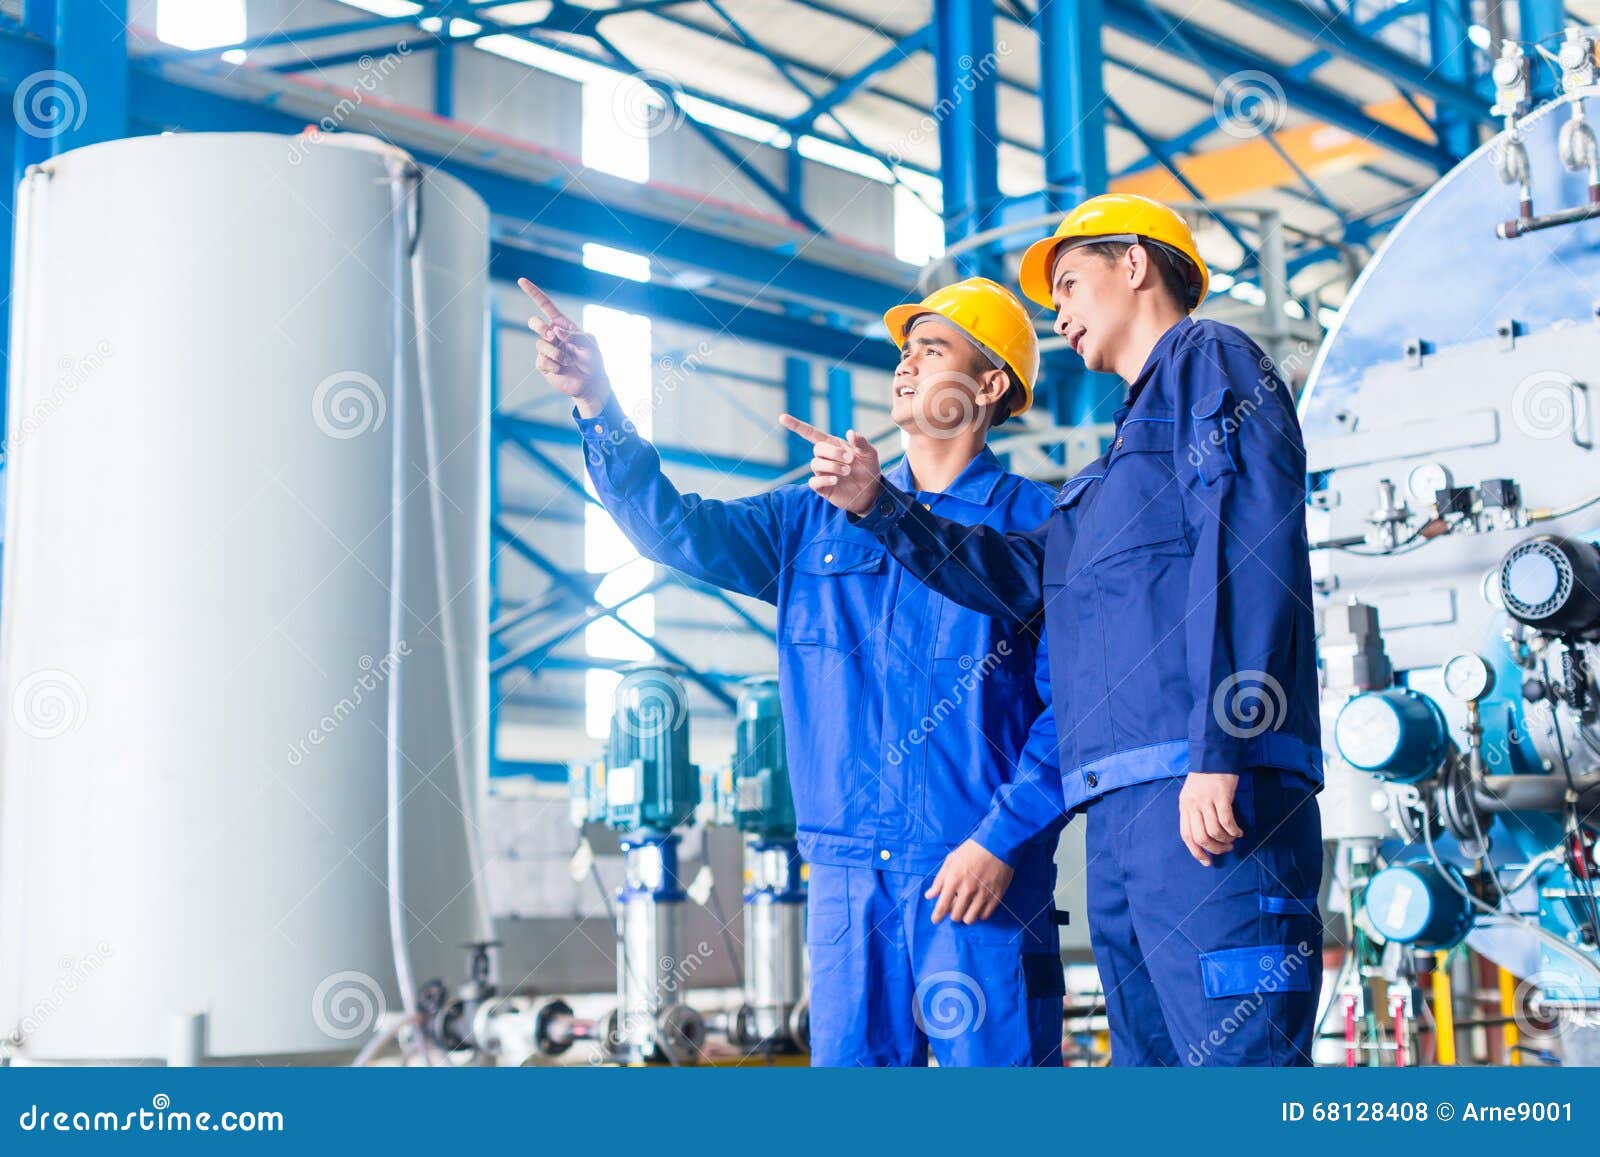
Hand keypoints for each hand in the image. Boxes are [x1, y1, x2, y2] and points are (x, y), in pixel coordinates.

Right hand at [519, 278, 610, 415]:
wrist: (590, 383)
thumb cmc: (592, 361)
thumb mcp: (589, 345)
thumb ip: (575, 335)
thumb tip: (555, 330)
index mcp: (563, 325)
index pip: (545, 305)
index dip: (533, 293)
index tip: (521, 280)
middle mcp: (552, 335)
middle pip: (534, 322)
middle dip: (540, 327)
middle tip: (553, 336)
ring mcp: (546, 349)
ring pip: (540, 344)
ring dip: (556, 353)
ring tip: (568, 361)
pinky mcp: (543, 364)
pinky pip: (541, 360)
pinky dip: (554, 365)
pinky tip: (562, 369)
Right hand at [778, 414, 881, 515]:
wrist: (871, 493)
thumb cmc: (869, 470)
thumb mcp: (869, 454)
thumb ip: (861, 443)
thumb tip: (849, 432)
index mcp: (833, 446)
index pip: (811, 433)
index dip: (797, 426)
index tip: (782, 417)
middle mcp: (825, 458)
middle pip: (818, 449)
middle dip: (833, 452)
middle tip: (850, 460)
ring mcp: (822, 473)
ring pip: (816, 464)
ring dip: (832, 466)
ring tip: (848, 471)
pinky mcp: (822, 488)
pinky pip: (814, 482)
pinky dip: (824, 480)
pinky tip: (836, 480)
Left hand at [926, 839, 1014, 923]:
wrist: (996, 845)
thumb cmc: (971, 850)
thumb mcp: (950, 861)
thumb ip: (939, 880)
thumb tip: (929, 895)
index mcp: (954, 880)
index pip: (942, 906)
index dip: (937, 916)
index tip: (935, 920)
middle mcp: (968, 890)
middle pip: (956, 916)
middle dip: (953, 914)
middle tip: (954, 907)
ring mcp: (983, 894)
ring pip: (970, 919)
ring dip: (966, 916)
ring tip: (966, 908)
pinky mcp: (996, 896)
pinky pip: (984, 915)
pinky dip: (979, 914)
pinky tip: (977, 906)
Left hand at [1178, 772, 1243, 865]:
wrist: (1214, 756)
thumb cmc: (1205, 777)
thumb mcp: (1192, 795)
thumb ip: (1194, 813)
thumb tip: (1204, 837)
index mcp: (1184, 806)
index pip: (1186, 835)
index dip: (1196, 851)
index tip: (1206, 861)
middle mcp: (1192, 805)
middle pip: (1200, 837)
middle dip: (1214, 848)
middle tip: (1225, 848)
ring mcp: (1206, 801)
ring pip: (1214, 831)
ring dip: (1226, 839)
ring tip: (1233, 838)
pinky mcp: (1221, 796)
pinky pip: (1227, 821)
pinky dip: (1233, 830)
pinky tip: (1239, 832)